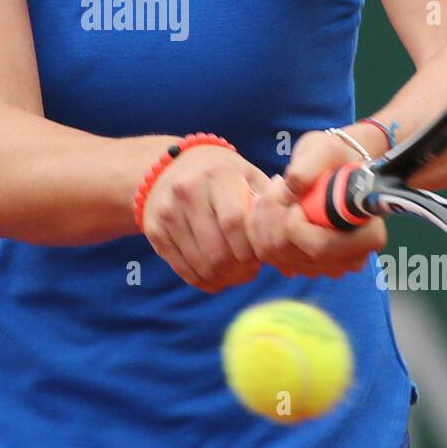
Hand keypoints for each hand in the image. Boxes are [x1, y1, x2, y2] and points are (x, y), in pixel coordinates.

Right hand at [140, 145, 275, 292]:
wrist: (170, 166)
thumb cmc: (223, 176)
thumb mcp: (248, 178)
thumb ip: (271, 211)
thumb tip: (291, 262)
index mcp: (217, 175)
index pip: (235, 224)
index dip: (251, 249)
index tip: (261, 257)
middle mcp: (187, 192)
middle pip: (217, 250)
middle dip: (239, 270)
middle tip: (250, 271)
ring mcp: (168, 212)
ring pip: (200, 264)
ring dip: (224, 278)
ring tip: (236, 274)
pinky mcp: (155, 230)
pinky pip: (183, 269)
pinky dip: (204, 281)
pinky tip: (217, 277)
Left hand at [244, 130, 387, 278]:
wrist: (332, 169)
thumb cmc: (334, 158)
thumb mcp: (324, 149)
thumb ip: (309, 165)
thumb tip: (291, 186)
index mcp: (367, 235)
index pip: (319, 247)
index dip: (293, 223)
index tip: (288, 192)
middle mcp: (350, 259)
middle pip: (292, 254)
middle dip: (273, 217)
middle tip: (276, 185)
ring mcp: (327, 266)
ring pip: (276, 256)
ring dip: (264, 221)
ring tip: (274, 191)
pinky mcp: (306, 266)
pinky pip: (270, 256)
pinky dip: (261, 231)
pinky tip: (271, 208)